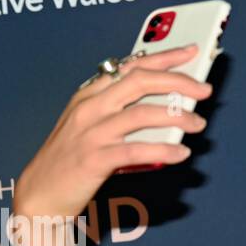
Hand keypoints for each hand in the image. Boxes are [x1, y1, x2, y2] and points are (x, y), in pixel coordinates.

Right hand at [14, 43, 213, 219]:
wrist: (42, 192)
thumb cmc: (72, 159)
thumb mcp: (91, 126)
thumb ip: (121, 112)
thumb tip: (166, 108)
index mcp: (89, 95)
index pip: (131, 67)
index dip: (164, 57)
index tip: (190, 52)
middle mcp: (90, 108)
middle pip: (140, 82)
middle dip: (177, 82)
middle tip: (204, 90)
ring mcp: (91, 133)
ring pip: (142, 114)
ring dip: (177, 117)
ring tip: (198, 124)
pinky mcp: (95, 159)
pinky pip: (137, 151)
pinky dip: (164, 150)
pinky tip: (181, 153)